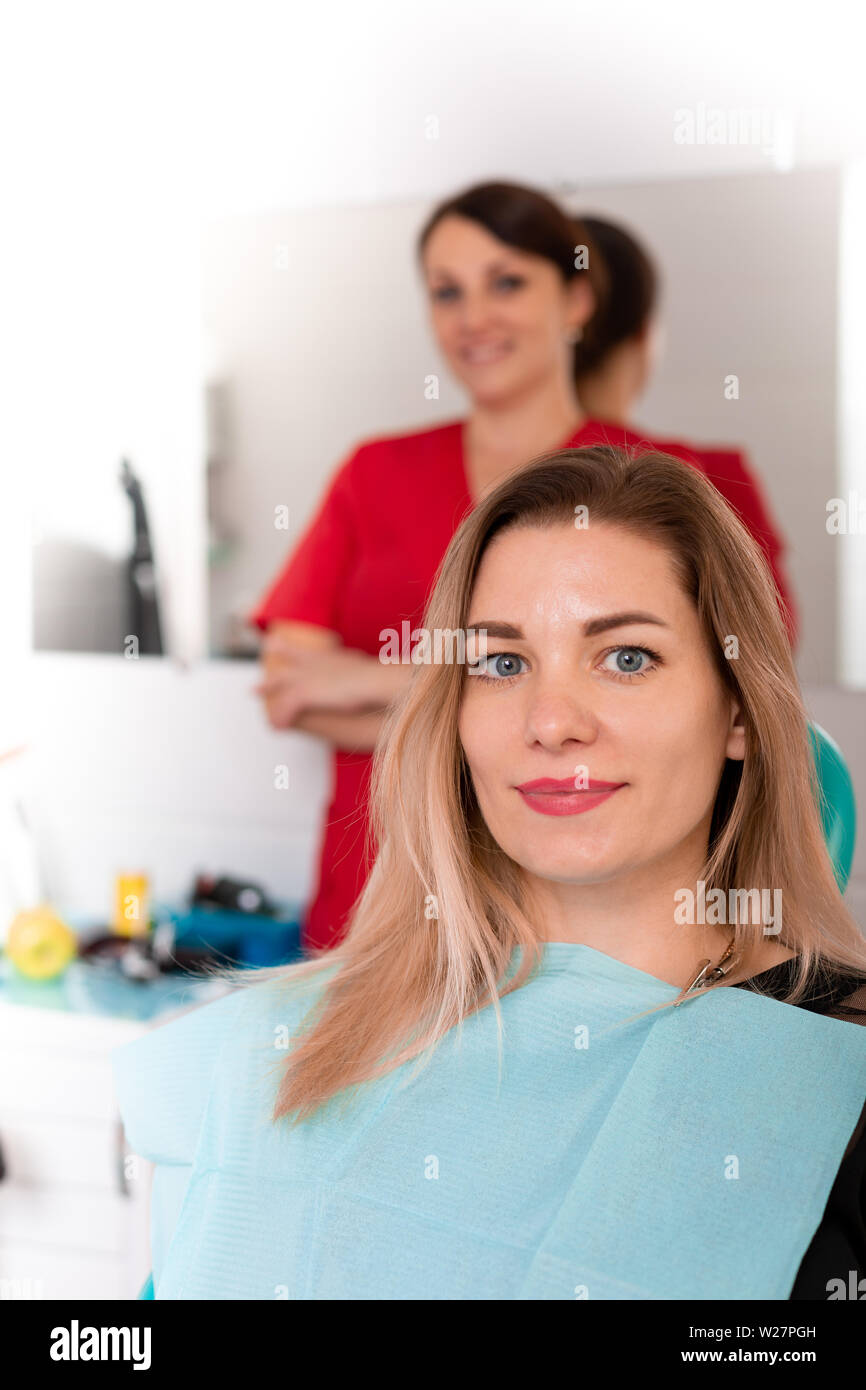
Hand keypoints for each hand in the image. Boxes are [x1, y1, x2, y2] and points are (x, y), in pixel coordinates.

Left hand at [253, 636, 391, 726]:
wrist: (377, 681)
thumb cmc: (381, 679)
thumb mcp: (373, 675)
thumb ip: (370, 677)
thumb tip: (384, 680)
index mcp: (331, 658)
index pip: (305, 653)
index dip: (289, 651)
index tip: (273, 645)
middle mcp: (315, 664)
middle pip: (287, 665)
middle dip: (272, 676)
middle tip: (255, 685)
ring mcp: (308, 676)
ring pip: (280, 684)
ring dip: (268, 692)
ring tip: (256, 701)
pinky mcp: (304, 692)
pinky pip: (284, 706)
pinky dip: (280, 717)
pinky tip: (277, 727)